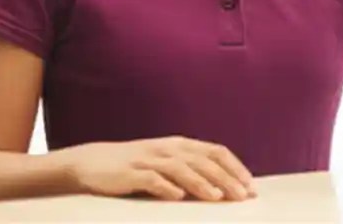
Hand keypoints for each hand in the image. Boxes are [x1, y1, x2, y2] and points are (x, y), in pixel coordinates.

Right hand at [61, 136, 255, 201]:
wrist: (91, 162)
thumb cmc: (136, 165)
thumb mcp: (167, 161)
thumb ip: (192, 169)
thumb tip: (224, 187)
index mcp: (181, 145)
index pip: (216, 151)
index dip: (235, 167)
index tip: (250, 185)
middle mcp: (168, 149)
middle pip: (203, 161)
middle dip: (226, 178)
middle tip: (243, 196)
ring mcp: (149, 160)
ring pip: (181, 169)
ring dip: (201, 183)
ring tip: (217, 197)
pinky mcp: (130, 173)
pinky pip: (151, 180)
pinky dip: (166, 187)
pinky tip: (178, 197)